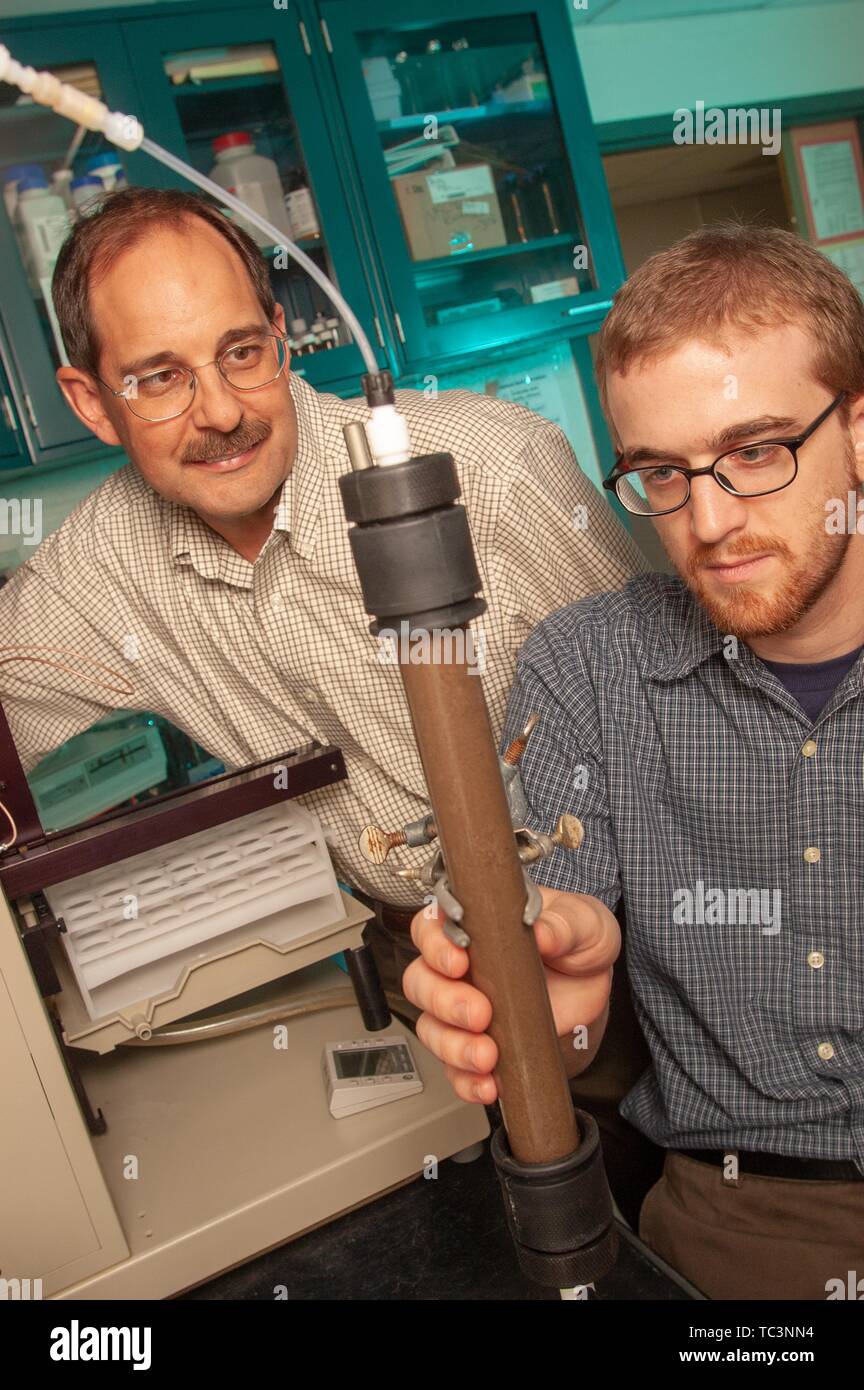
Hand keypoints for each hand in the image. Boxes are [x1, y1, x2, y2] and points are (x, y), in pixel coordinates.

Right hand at [402, 885, 619, 1104]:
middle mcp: (460, 967)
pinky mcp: (474, 1047)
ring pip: (431, 1027)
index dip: (436, 943)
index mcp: (476, 926)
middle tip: (479, 1012)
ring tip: (486, 1055)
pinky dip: (466, 1080)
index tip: (459, 960)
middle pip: (421, 980)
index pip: (433, 927)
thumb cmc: (578, 946)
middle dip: (443, 1000)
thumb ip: (564, 925)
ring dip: (452, 1045)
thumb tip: (542, 933)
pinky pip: (454, 1069)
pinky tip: (489, 1083)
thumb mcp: (585, 924)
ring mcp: (461, 1009)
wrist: (593, 995)